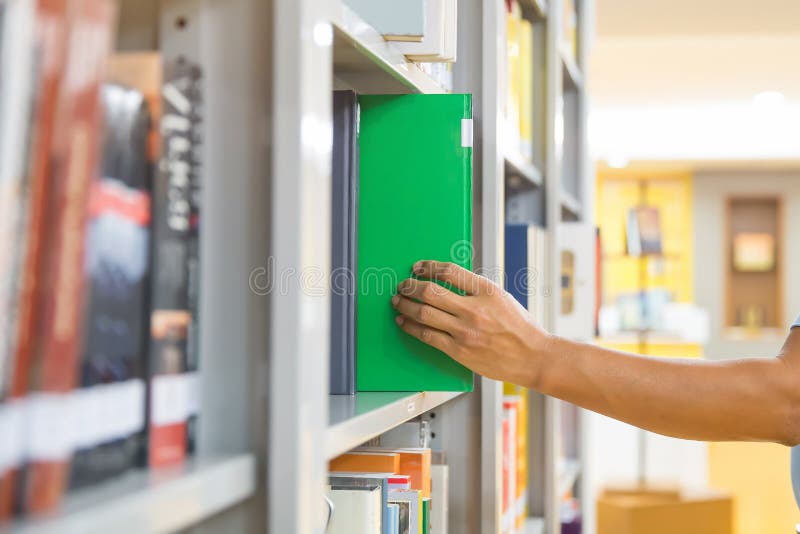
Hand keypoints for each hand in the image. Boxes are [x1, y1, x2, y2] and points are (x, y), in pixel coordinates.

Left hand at [392, 260, 550, 386]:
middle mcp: (474, 309)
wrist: (533, 357)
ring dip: (405, 304)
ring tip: (398, 301)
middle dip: (410, 286)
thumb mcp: (501, 297)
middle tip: (402, 285)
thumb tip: (446, 280)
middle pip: (430, 291)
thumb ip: (475, 289)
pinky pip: (426, 335)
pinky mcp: (458, 351)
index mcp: (487, 291)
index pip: (449, 271)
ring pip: (423, 313)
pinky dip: (409, 326)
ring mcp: (464, 331)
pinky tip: (403, 321)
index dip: (428, 266)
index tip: (418, 267)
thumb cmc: (519, 327)